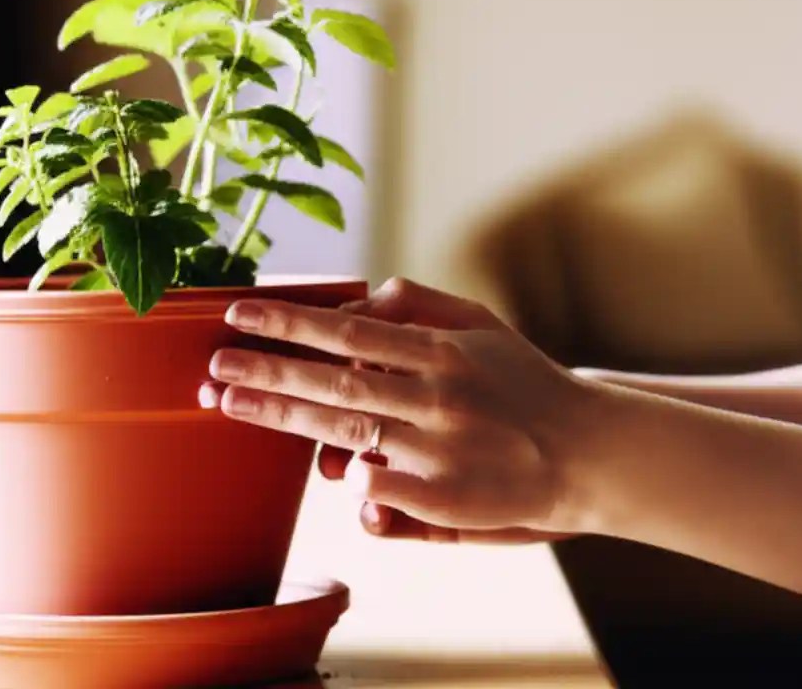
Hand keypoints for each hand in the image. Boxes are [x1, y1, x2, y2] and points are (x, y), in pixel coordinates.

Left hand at [199, 278, 594, 542]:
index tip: (239, 314)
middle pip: (333, 383)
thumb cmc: (526, 383)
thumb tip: (361, 299)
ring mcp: (438, 452)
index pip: (349, 333)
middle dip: (266, 372)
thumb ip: (421, 305)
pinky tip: (323, 469)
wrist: (589, 454)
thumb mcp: (483, 326)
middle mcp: (437, 399)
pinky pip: (375, 490)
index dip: (289, 323)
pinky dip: (348, 478)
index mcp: (443, 352)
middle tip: (213, 367)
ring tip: (231, 403)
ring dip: (282, 417)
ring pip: (344, 434)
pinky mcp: (444, 501)